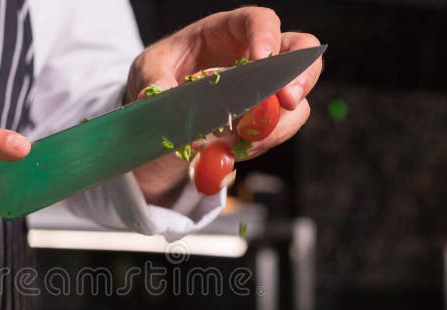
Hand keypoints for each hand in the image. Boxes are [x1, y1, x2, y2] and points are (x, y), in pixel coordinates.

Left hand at [125, 7, 322, 205]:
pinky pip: (277, 132)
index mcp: (227, 31)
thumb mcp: (146, 70)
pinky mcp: (263, 120)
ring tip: (241, 143)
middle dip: (300, 78)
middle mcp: (255, 56)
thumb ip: (152, 78)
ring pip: (295, 102)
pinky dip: (259, 145)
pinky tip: (234, 152)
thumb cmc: (159, 75)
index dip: (266, 36)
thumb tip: (159, 93)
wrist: (161, 111)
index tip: (262, 60)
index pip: (259, 20)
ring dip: (275, 126)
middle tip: (287, 102)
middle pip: (300, 53)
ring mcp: (265, 89)